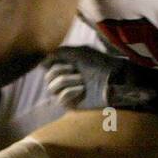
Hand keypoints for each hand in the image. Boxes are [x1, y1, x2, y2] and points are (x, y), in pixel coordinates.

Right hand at [42, 47, 157, 110]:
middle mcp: (67, 79)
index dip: (51, 62)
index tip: (62, 59)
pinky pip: (60, 99)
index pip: (47, 65)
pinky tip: (82, 90)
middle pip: (48, 77)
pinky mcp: (73, 105)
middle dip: (60, 71)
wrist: (116, 79)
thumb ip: (59, 53)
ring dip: (66, 81)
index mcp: (67, 65)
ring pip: (52, 88)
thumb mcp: (79, 52)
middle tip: (76, 69)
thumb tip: (41, 63)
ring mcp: (70, 92)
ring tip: (82, 80)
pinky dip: (70, 92)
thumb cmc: (101, 63)